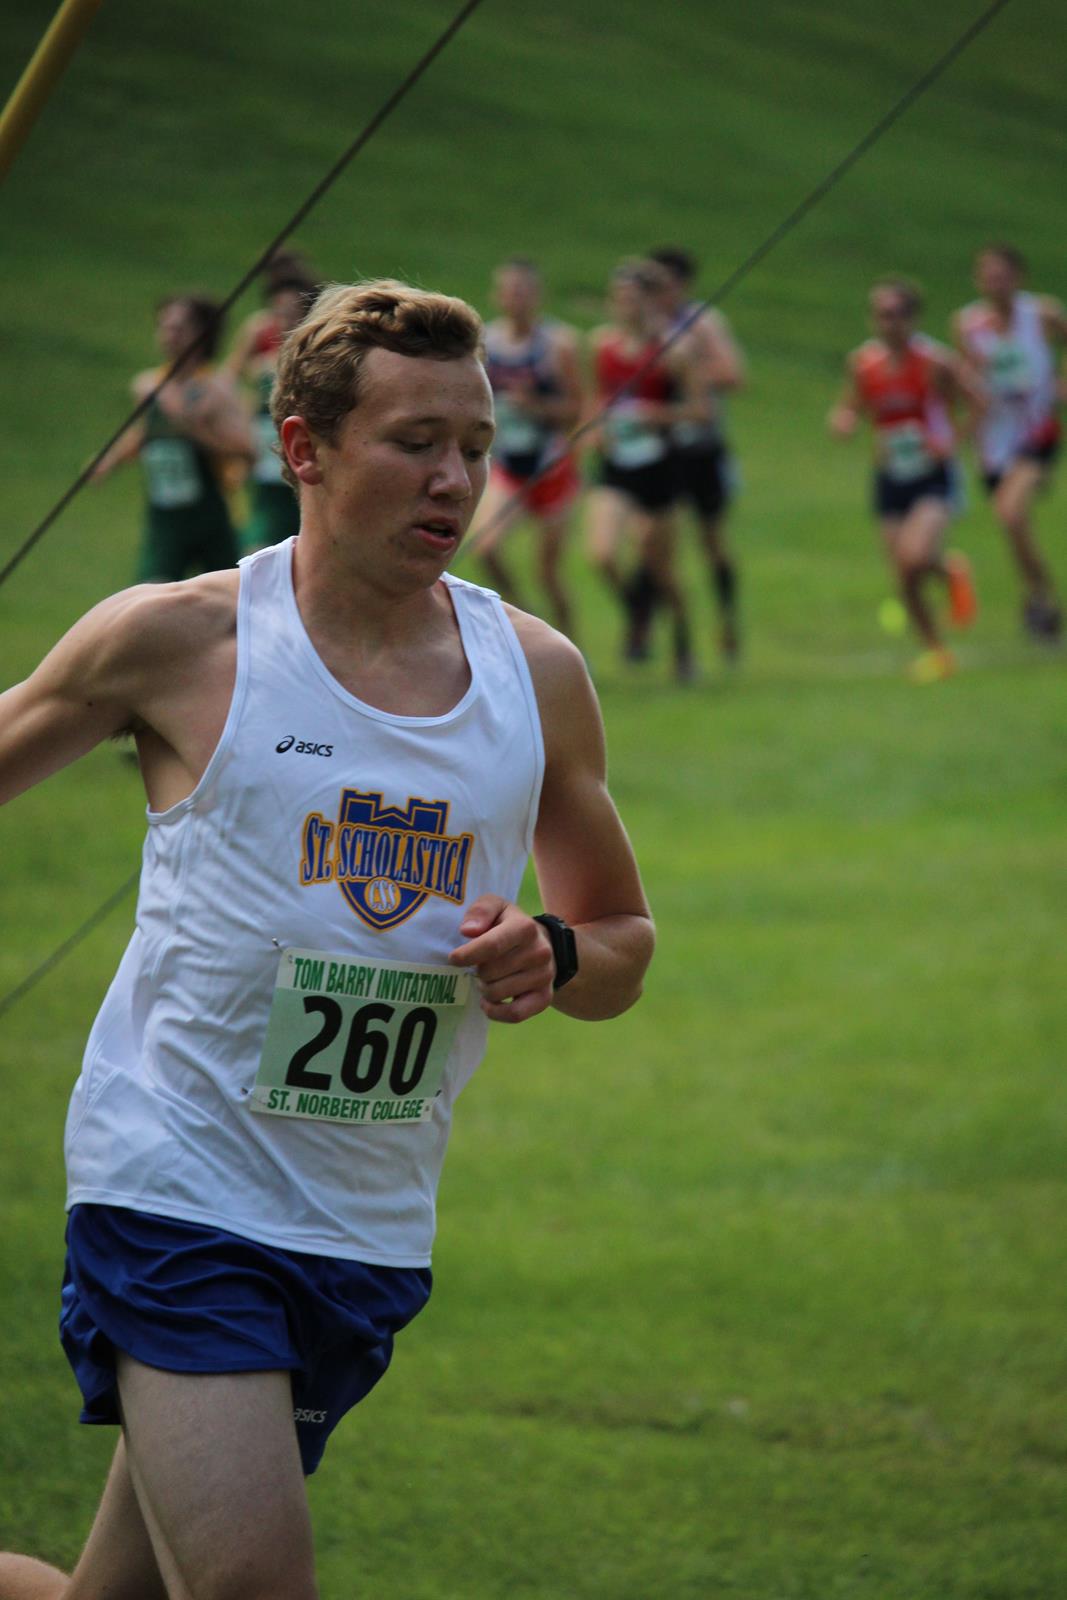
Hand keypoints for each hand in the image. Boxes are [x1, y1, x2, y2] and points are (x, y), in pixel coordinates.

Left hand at [449, 895, 555, 1022]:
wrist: (544, 944)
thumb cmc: (510, 925)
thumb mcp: (496, 907)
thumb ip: (480, 911)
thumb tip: (467, 931)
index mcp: (525, 927)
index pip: (491, 946)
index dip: (467, 955)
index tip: (454, 958)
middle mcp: (539, 952)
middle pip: (490, 973)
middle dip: (477, 971)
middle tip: (480, 966)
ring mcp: (544, 976)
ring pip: (497, 994)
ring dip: (485, 989)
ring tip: (489, 979)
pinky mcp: (545, 998)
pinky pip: (514, 1014)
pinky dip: (495, 1012)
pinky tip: (489, 1002)